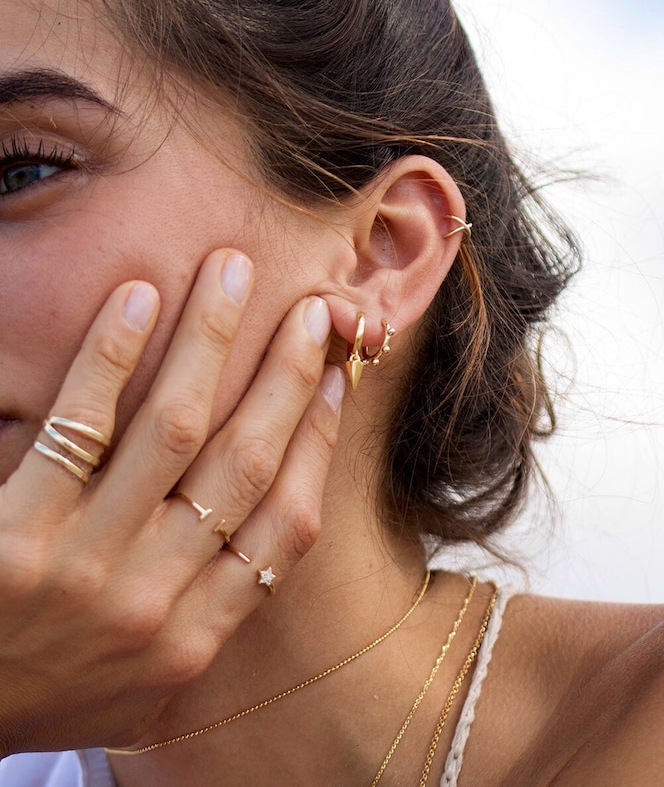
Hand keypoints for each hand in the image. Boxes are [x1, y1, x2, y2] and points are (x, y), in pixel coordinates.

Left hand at [0, 249, 343, 755]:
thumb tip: (258, 523)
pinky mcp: (14, 541)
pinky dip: (112, 360)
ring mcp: (86, 570)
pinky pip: (79, 430)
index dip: (318, 441)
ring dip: (210, 342)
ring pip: (175, 432)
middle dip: (286, 375)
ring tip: (231, 274)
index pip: (287, 527)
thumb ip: (204, 612)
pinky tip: (137, 301)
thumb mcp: (145, 678)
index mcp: (196, 639)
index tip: (332, 378)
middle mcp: (155, 603)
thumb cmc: (48, 690)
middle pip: (245, 465)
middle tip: (309, 310)